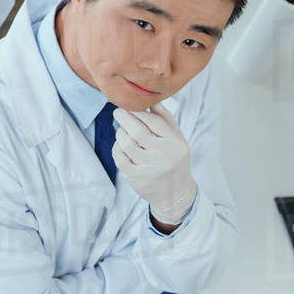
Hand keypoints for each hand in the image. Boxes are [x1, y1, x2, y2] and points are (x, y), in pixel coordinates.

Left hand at [112, 102, 196, 226]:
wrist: (176, 194)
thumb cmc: (174, 159)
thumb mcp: (177, 139)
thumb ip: (165, 119)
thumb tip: (151, 99)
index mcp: (176, 144)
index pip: (154, 121)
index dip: (138, 111)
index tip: (128, 105)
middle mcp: (165, 156)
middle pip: (137, 131)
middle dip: (124, 118)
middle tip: (118, 112)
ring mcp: (150, 168)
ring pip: (126, 143)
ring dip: (120, 133)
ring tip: (122, 130)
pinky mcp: (137, 178)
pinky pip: (120, 157)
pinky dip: (117, 148)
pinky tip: (120, 145)